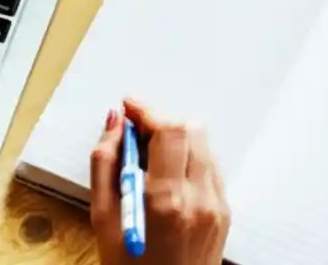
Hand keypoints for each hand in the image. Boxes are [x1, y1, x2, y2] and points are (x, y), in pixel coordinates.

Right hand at [90, 99, 230, 264]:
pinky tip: (168, 176)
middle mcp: (199, 198)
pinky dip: (189, 159)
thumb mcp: (102, 219)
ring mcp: (217, 205)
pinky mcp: (225, 212)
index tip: (128, 108)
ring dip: (177, 138)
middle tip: (136, 131)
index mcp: (166, 200)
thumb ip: (105, 164)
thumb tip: (114, 123)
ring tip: (149, 156)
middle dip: (162, 121)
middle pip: (191, 129)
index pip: (169, 130)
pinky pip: (210, 168)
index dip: (147, 110)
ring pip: (204, 145)